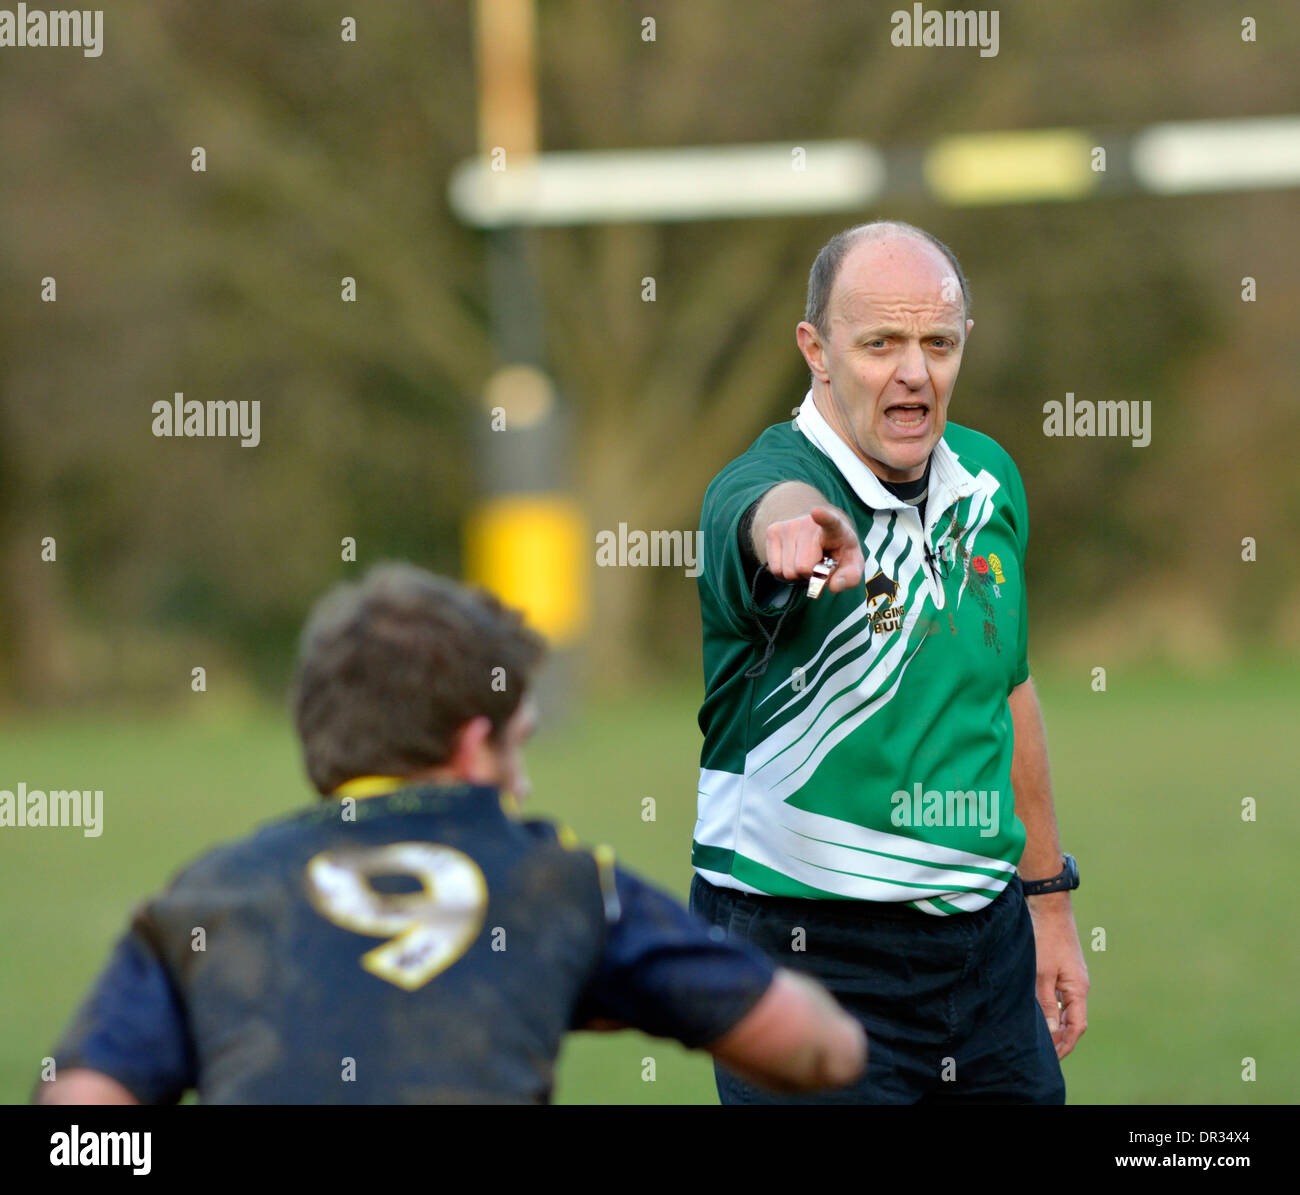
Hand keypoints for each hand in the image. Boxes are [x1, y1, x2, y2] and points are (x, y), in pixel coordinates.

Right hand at [763, 505, 864, 594]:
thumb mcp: (852, 565)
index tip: (817, 512)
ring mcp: (788, 526)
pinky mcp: (773, 531)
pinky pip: (775, 569)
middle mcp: (808, 523)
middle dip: (810, 575)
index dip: (823, 517)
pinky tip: (794, 561)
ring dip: (797, 575)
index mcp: (835, 528)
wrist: (819, 534)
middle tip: (818, 565)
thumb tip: (834, 586)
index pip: (829, 521)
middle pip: (802, 567)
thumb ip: (850, 577)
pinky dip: (785, 574)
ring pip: (787, 571)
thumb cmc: (837, 551)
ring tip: (807, 561)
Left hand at [1027, 893, 1089, 1058]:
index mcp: (1078, 989)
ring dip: (1054, 1022)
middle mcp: (1078, 985)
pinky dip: (1050, 1007)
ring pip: (1064, 1007)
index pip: (1076, 1026)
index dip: (1065, 1043)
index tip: (1052, 1058)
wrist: (1048, 907)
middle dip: (1060, 1037)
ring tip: (1038, 1036)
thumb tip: (1053, 1031)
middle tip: (1043, 1053)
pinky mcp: (1061, 968)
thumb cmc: (1045, 938)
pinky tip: (1037, 1011)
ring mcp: (1070, 976)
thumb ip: (1047, 1004)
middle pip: (1072, 1019)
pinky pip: (1059, 995)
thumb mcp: (1041, 974)